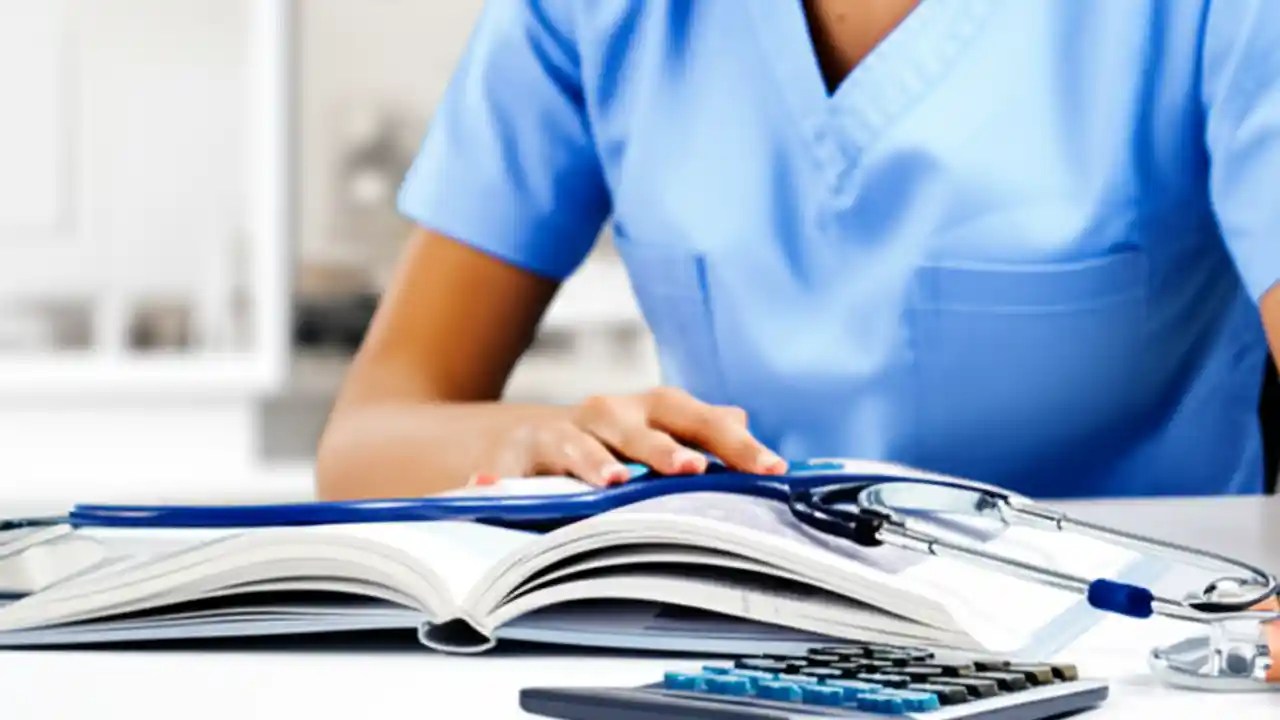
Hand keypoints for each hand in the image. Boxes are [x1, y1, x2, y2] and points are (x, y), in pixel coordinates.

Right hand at [480, 387, 786, 485]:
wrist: (533, 442)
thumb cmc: (614, 446)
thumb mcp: (659, 436)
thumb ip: (702, 433)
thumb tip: (745, 420)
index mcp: (650, 412)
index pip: (696, 419)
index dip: (734, 442)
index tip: (772, 469)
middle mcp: (607, 415)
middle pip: (636, 423)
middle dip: (663, 447)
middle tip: (692, 470)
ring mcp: (559, 433)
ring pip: (575, 441)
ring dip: (593, 460)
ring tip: (612, 482)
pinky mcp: (515, 458)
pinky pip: (507, 469)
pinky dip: (498, 479)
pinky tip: (489, 489)